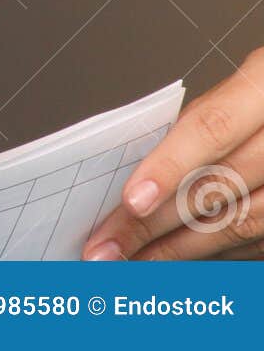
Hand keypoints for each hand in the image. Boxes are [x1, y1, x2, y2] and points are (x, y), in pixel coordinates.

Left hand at [84, 49, 263, 259]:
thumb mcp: (240, 93)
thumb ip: (199, 126)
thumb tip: (137, 171)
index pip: (211, 129)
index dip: (169, 166)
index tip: (131, 202)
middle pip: (217, 185)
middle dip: (155, 222)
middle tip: (106, 246)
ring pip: (240, 224)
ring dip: (180, 249)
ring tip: (131, 262)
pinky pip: (257, 241)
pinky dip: (215, 252)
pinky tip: (179, 259)